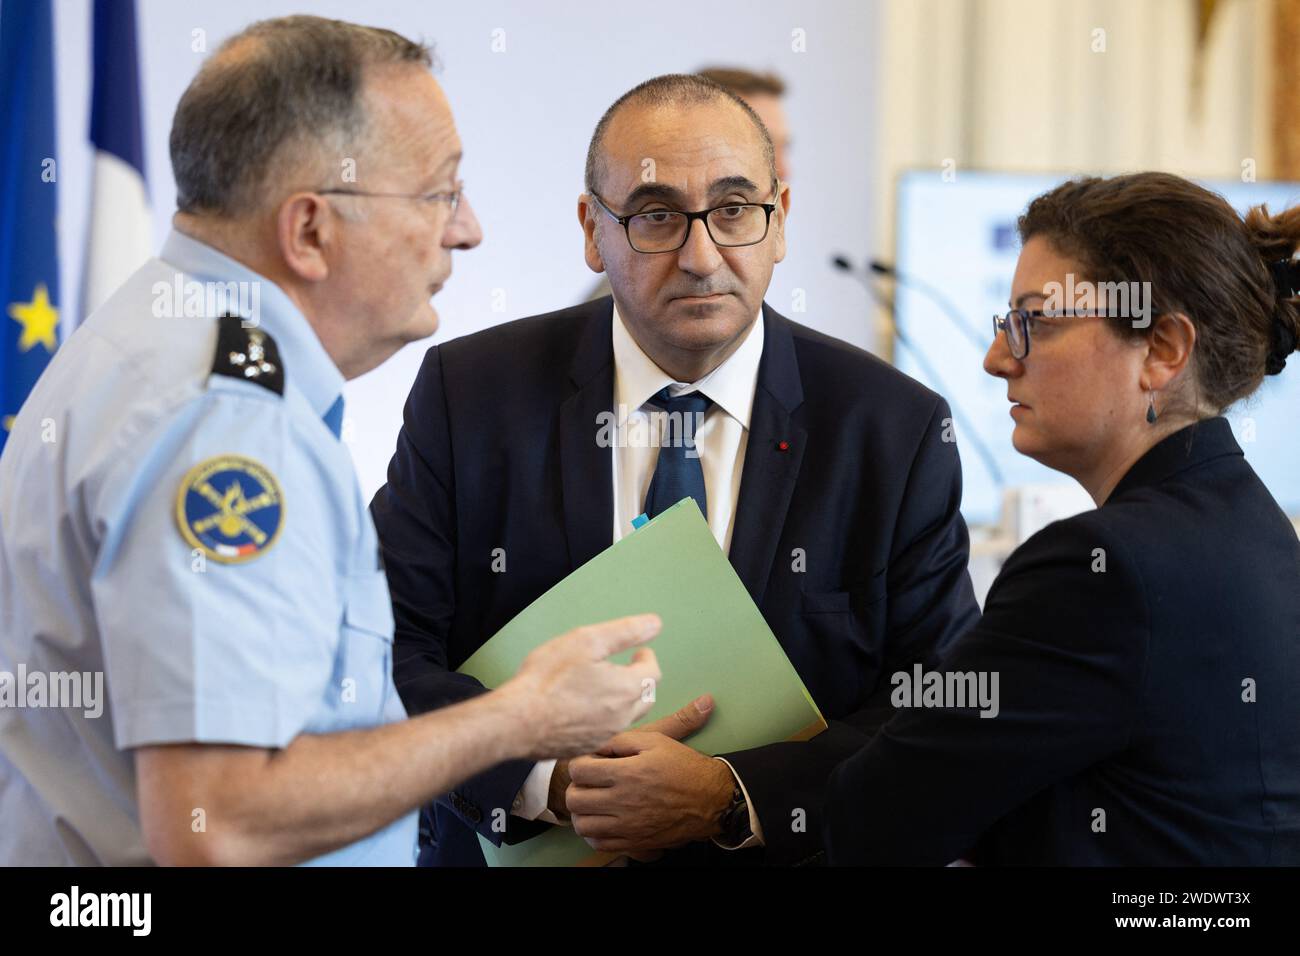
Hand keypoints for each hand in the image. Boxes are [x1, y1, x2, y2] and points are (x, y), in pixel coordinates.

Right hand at [499, 614, 660, 759]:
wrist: (516, 723)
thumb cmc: (548, 679)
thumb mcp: (587, 641)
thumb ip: (625, 632)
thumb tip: (655, 623)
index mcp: (626, 689)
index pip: (653, 672)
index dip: (647, 658)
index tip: (640, 651)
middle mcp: (622, 717)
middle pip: (646, 698)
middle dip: (642, 680)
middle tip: (630, 668)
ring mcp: (604, 735)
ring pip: (627, 717)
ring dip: (625, 700)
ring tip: (608, 686)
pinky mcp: (585, 747)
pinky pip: (605, 731)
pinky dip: (605, 717)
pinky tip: (587, 708)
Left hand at [567, 695, 734, 853]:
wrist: (712, 799)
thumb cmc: (684, 766)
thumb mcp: (657, 740)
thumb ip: (623, 738)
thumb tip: (598, 743)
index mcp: (626, 773)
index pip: (578, 770)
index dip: (580, 761)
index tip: (590, 761)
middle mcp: (623, 801)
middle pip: (575, 798)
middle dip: (576, 786)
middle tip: (588, 781)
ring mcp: (628, 825)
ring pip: (582, 824)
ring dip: (582, 811)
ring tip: (593, 800)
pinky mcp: (634, 841)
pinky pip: (599, 842)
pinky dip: (593, 832)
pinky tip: (602, 820)